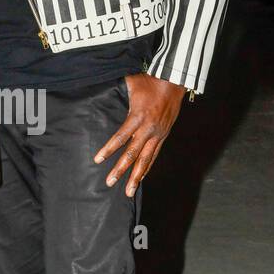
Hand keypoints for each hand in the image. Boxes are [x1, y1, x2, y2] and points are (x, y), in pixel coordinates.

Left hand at [94, 73, 186, 195]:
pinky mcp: (164, 136)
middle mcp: (149, 129)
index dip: (109, 149)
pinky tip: (141, 178)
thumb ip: (116, 90)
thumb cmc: (150, 81)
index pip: (121, 137)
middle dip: (121, 169)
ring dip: (136, 176)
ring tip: (128, 191)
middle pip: (133, 154)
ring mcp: (158, 134)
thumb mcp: (131, 83)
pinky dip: (147, 168)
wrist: (174, 81)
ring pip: (146, 160)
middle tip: (110, 182)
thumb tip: (99, 89)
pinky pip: (154, 155)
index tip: (98, 160)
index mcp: (138, 117)